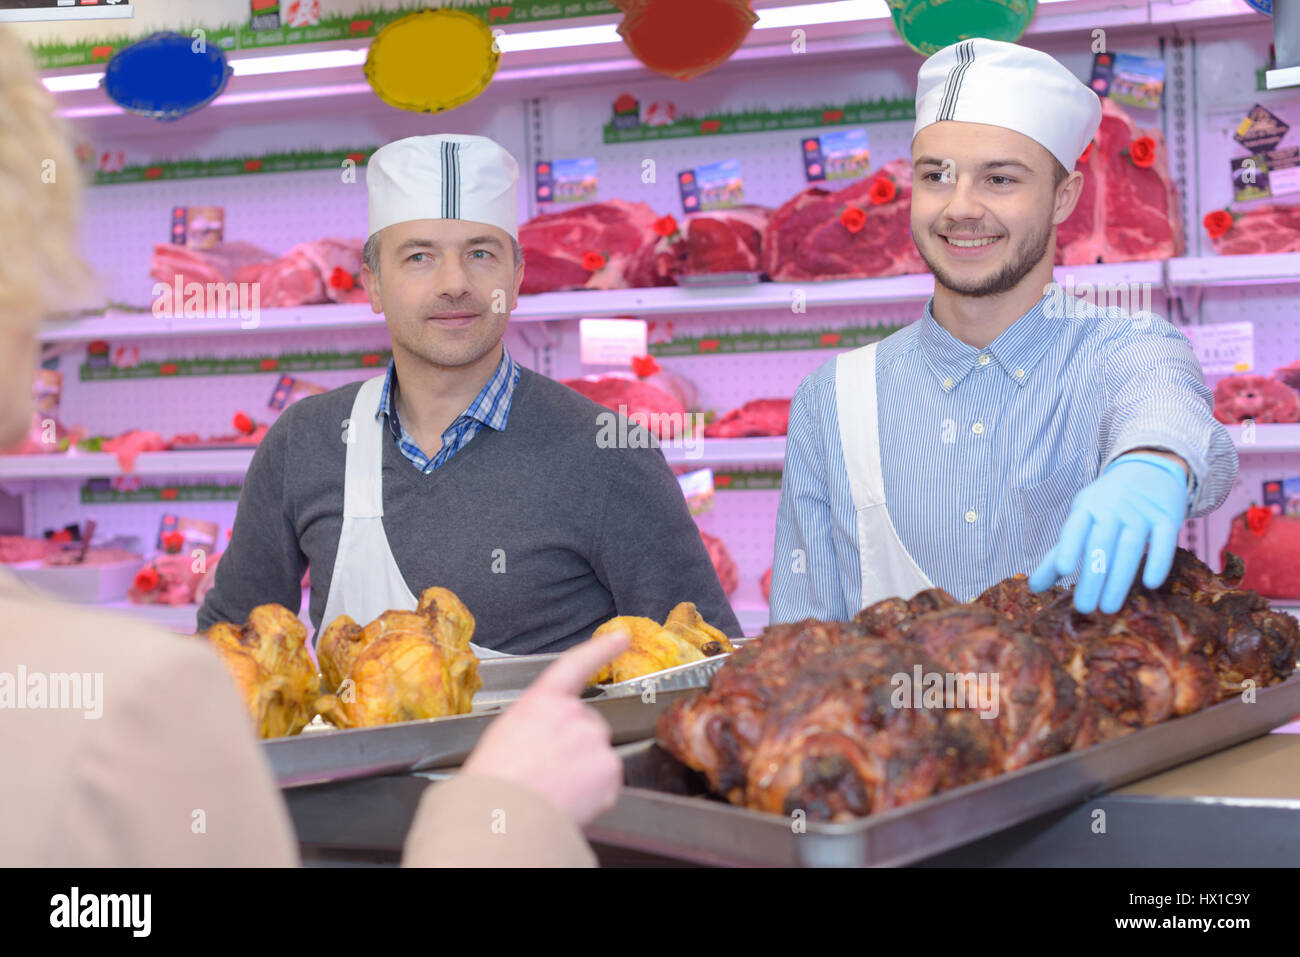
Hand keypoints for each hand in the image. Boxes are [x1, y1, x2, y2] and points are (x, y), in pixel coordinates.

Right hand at [462, 628, 630, 827]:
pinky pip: (606, 783)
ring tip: (553, 790)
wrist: (502, 817)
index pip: (577, 664)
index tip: (620, 637)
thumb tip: (550, 735)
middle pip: (588, 727)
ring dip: (583, 773)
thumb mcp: (506, 734)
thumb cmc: (495, 782)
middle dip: (575, 749)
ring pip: (598, 756)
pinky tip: (568, 802)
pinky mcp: (610, 769)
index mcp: (543, 701)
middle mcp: (574, 714)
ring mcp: (595, 740)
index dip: (601, 648)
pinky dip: (593, 796)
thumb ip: (538, 722)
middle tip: (548, 772)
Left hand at [1028, 453, 1187, 613]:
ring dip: (1119, 578)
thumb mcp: (1080, 522)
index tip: (1063, 570)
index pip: (1075, 527)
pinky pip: (1164, 539)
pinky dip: (1158, 561)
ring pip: (1130, 545)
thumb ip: (1059, 555)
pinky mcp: (1167, 517)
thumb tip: (1033, 588)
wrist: (1148, 470)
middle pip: (1101, 543)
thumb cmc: (1105, 506)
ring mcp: (1140, 512)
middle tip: (1084, 608)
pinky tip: (1150, 584)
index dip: (1069, 547)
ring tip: (1108, 608)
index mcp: (1085, 508)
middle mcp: (1111, 507)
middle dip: (1092, 576)